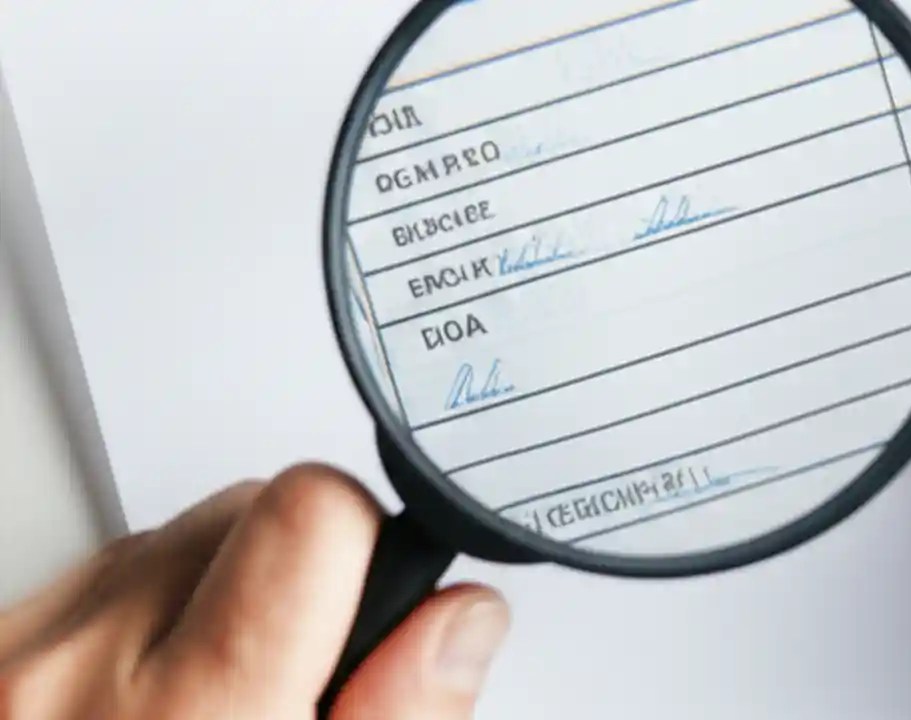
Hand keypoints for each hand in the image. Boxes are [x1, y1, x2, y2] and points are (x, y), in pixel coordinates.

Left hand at [0, 465, 509, 718]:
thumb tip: (462, 618)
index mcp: (189, 719)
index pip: (313, 511)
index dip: (368, 546)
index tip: (373, 602)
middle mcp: (77, 666)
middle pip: (253, 507)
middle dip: (300, 576)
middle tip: (295, 680)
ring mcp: (18, 648)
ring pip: (184, 533)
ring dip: (225, 592)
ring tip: (218, 700)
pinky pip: (112, 568)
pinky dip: (154, 615)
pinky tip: (156, 699)